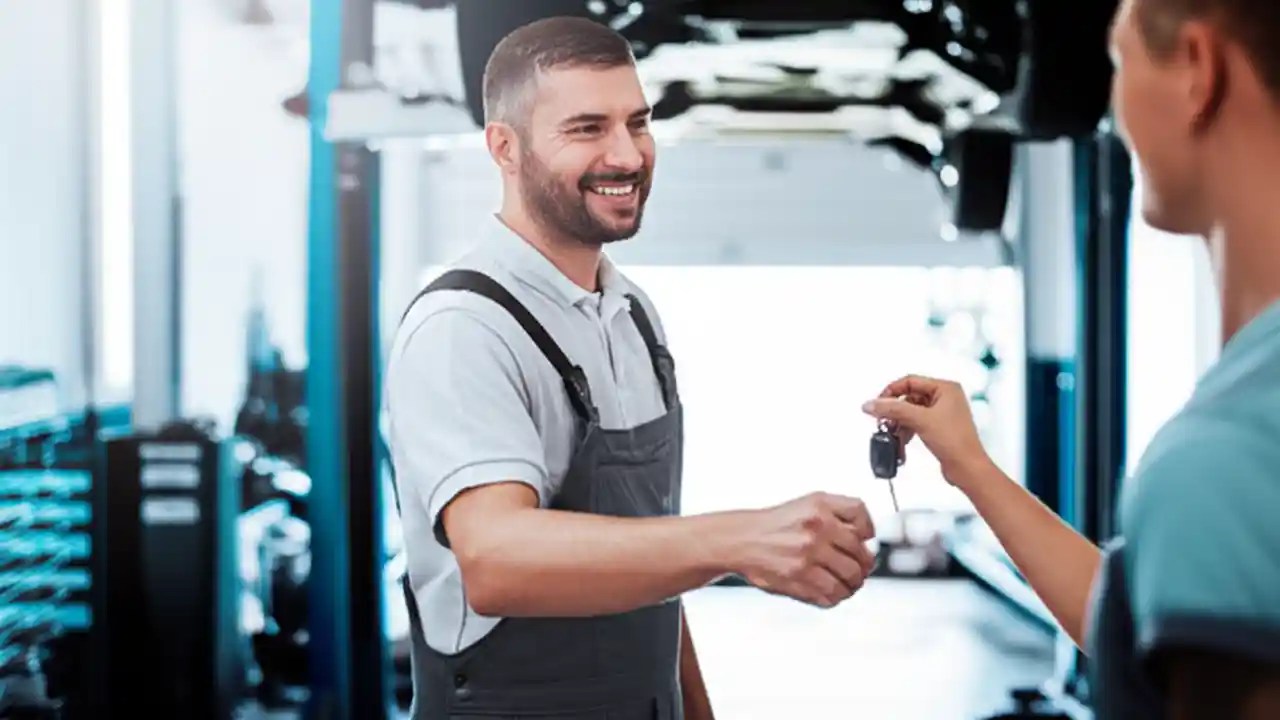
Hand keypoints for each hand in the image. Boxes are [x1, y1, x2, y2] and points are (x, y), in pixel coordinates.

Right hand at [736, 492, 876, 607]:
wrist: (741, 540)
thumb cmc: (774, 525)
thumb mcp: (806, 505)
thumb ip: (837, 514)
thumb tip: (865, 538)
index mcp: (819, 507)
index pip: (860, 515)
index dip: (868, 530)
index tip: (866, 540)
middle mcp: (816, 529)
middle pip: (861, 553)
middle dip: (864, 566)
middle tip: (860, 570)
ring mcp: (808, 555)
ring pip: (850, 577)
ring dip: (853, 585)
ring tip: (848, 584)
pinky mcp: (799, 579)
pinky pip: (831, 594)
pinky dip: (836, 596)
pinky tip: (831, 591)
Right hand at [861, 374, 991, 485]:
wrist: (967, 468)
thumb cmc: (953, 441)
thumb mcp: (920, 420)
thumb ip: (893, 409)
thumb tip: (870, 404)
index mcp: (945, 388)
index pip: (910, 381)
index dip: (891, 392)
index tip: (878, 405)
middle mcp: (945, 398)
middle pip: (909, 397)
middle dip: (895, 410)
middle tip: (883, 421)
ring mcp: (942, 413)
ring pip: (911, 411)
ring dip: (899, 422)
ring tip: (892, 434)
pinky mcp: (939, 428)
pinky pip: (916, 423)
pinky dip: (907, 430)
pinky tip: (902, 441)